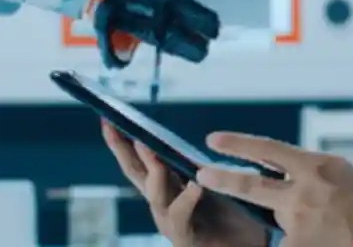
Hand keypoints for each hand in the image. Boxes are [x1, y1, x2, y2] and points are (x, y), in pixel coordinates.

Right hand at [102, 122, 269, 246]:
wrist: (245, 245)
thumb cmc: (228, 212)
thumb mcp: (207, 179)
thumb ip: (190, 165)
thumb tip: (177, 140)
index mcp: (163, 187)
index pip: (136, 161)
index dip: (120, 142)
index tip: (107, 117)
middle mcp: (161, 203)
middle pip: (135, 173)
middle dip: (122, 150)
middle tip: (113, 126)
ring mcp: (169, 221)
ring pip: (155, 193)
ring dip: (154, 170)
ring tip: (148, 146)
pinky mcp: (185, 239)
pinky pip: (181, 216)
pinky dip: (186, 199)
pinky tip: (195, 185)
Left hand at [195, 133, 352, 246]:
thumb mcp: (342, 171)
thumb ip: (311, 170)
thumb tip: (289, 171)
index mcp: (314, 166)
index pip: (267, 150)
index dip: (239, 144)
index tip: (214, 140)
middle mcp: (301, 191)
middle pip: (251, 184)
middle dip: (223, 178)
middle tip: (203, 173)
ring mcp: (297, 220)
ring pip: (282, 217)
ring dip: (297, 220)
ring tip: (326, 223)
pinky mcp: (297, 244)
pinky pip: (289, 241)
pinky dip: (302, 239)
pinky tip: (323, 237)